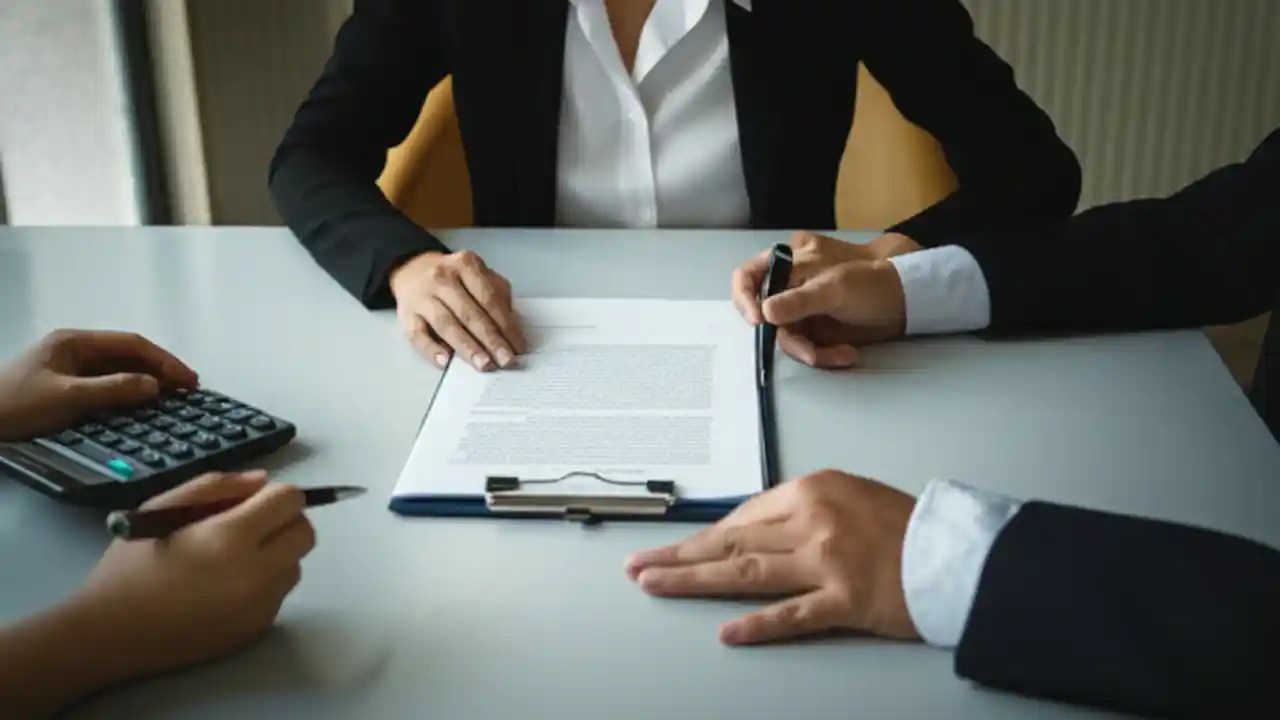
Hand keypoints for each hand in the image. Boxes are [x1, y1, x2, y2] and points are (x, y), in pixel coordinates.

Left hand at [0, 330, 198, 440]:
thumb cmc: (16, 406)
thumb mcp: (68, 397)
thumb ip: (114, 389)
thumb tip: (155, 386)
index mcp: (75, 341)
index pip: (132, 344)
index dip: (165, 361)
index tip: (189, 381)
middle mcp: (73, 349)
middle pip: (127, 354)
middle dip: (160, 370)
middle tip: (188, 391)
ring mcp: (67, 367)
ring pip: (117, 370)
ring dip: (145, 382)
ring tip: (172, 399)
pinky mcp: (62, 387)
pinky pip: (105, 384)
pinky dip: (127, 393)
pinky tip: (140, 407)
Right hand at [68, 471, 314, 680]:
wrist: (110, 634)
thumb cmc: (131, 565)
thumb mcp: (163, 507)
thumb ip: (218, 486)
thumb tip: (263, 482)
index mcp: (228, 538)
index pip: (289, 501)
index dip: (274, 495)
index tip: (253, 501)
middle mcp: (254, 574)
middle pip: (305, 533)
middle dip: (284, 522)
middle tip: (248, 526)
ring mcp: (259, 607)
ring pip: (295, 565)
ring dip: (277, 554)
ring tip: (232, 559)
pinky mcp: (256, 630)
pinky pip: (280, 594)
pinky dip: (265, 584)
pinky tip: (227, 586)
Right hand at [390, 250, 526, 370]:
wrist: (413, 270)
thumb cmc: (455, 279)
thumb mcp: (479, 275)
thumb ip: (497, 295)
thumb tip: (512, 327)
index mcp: (466, 265)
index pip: (489, 298)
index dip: (506, 324)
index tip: (518, 346)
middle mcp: (443, 277)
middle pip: (470, 313)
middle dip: (490, 340)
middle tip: (506, 360)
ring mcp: (422, 296)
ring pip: (446, 324)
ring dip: (467, 347)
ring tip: (484, 364)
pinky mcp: (406, 314)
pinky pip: (418, 335)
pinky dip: (431, 349)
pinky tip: (446, 361)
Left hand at [626, 470, 918, 644]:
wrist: (958, 552)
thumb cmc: (906, 526)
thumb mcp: (848, 497)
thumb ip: (800, 512)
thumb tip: (751, 533)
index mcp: (813, 490)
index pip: (742, 518)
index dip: (702, 537)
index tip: (674, 547)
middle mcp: (814, 521)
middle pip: (731, 543)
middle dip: (680, 555)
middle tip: (640, 566)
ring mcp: (828, 561)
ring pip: (746, 573)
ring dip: (694, 580)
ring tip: (656, 585)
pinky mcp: (846, 600)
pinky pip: (792, 614)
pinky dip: (758, 625)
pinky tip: (727, 632)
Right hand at [731, 232, 921, 368]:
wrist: (907, 301)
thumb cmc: (872, 280)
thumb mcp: (835, 287)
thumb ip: (799, 300)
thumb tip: (766, 312)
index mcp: (789, 262)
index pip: (747, 276)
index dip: (745, 299)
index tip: (760, 323)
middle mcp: (789, 285)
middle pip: (766, 316)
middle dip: (790, 338)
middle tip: (811, 352)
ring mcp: (802, 309)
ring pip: (788, 337)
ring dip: (812, 351)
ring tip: (843, 354)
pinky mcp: (815, 330)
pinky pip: (807, 348)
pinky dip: (825, 355)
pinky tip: (847, 354)